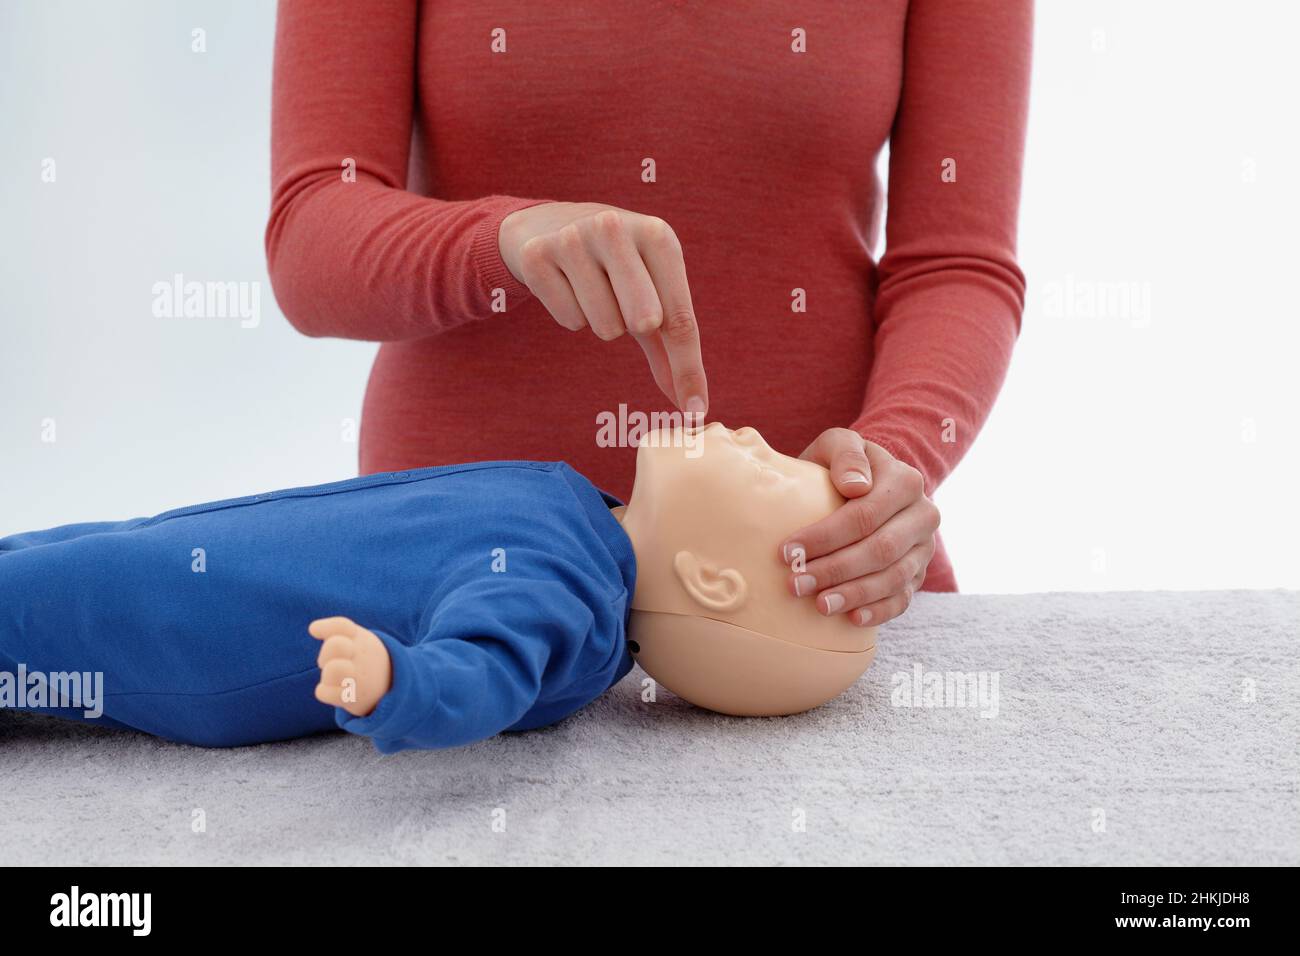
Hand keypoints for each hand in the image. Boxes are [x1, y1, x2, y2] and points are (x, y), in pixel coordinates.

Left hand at [309, 616, 392, 716]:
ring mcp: (359, 677)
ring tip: (332, 677)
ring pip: (333, 669)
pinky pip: (323, 693)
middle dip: (325, 653)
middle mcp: (362, 655)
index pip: (341, 626)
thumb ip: (333, 630)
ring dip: (326, 674)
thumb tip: (313, 628)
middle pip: (335, 645)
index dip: (324, 628)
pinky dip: (324, 691)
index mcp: (360, 638)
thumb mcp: (356, 637)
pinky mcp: (354, 697)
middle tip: (327, 662)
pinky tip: (333, 690)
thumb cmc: (362, 656)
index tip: (315, 631)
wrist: (392, 683)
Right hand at [499, 201, 707, 415]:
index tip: (696, 409)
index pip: (680, 317)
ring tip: (593, 287)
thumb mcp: (652, 290)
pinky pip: (570, 321)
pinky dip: (573, 314)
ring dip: (602, 320)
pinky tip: (567, 284)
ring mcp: (572, 239)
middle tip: (625, 302)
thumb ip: (672, 344)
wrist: (551, 224)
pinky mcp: (537, 257)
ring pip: (604, 326)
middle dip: (636, 327)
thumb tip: (691, 404)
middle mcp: (615, 228)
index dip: (688, 368)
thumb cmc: (617, 268)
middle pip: (644, 321)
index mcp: (657, 235)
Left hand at [779, 428, 939, 625]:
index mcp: (905, 482)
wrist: (868, 482)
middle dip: (834, 570)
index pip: (864, 515)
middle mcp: (923, 515)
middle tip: (795, 584)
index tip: (787, 550)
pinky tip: (852, 619)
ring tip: (818, 605)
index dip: (824, 536)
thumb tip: (855, 486)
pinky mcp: (919, 574)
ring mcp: (924, 548)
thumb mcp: (839, 444)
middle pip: (880, 550)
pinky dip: (879, 611)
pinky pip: (904, 599)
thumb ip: (845, 454)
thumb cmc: (842, 465)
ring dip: (853, 595)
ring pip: (893, 578)